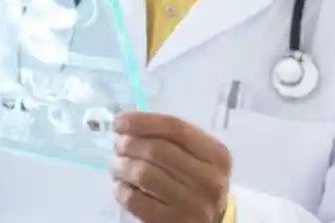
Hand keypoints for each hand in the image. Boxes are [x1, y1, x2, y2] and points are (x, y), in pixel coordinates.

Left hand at [111, 112, 231, 221]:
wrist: (211, 221)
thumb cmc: (197, 180)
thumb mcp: (197, 155)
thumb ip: (169, 137)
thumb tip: (126, 124)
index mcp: (216, 154)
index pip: (175, 127)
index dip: (142, 122)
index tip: (119, 122)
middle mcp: (209, 179)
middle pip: (156, 150)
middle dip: (129, 144)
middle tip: (118, 146)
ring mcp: (193, 204)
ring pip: (143, 174)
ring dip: (122, 166)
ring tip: (118, 166)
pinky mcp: (174, 222)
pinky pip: (135, 200)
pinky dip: (122, 190)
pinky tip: (122, 187)